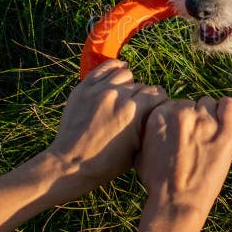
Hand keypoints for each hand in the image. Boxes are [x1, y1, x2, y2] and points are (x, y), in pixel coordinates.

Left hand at [45, 59, 168, 197]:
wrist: (71, 164)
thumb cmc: (107, 163)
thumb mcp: (138, 148)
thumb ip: (150, 125)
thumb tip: (160, 113)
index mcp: (135, 111)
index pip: (157, 93)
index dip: (160, 102)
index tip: (156, 109)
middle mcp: (119, 95)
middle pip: (142, 86)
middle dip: (144, 96)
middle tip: (139, 108)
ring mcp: (99, 89)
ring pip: (125, 74)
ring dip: (129, 83)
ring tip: (126, 94)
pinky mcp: (84, 87)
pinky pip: (105, 68)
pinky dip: (114, 69)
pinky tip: (118, 74)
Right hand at [136, 96, 231, 216]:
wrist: (178, 202)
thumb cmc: (158, 182)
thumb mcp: (140, 153)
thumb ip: (147, 133)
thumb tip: (152, 127)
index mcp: (160, 114)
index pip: (173, 105)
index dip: (177, 120)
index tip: (180, 133)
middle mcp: (182, 112)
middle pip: (191, 104)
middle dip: (191, 119)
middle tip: (192, 139)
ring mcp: (205, 121)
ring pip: (208, 104)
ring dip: (208, 115)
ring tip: (207, 135)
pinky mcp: (225, 131)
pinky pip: (229, 106)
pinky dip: (227, 110)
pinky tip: (224, 120)